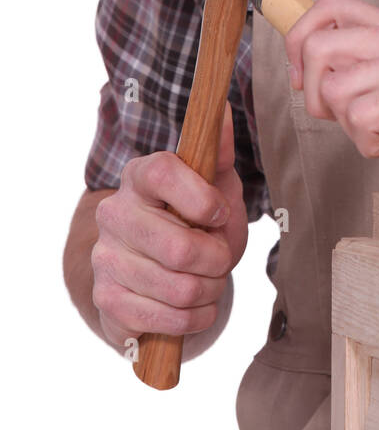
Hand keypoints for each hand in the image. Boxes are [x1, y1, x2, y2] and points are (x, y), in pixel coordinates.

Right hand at [91, 103, 247, 350]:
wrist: (161, 273)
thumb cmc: (195, 222)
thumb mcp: (215, 185)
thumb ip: (219, 151)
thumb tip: (224, 109)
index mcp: (140, 176)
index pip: (163, 173)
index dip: (201, 198)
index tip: (219, 213)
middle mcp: (114, 213)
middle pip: (179, 249)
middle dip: (217, 260)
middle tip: (219, 257)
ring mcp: (105, 258)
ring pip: (180, 289)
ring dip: (210, 291)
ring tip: (208, 280)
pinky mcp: (105, 300)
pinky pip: (167, 320)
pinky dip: (195, 318)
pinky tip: (194, 306)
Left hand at [285, 0, 378, 205]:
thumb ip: (369, 79)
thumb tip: (312, 81)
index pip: (330, 6)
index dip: (300, 43)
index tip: (306, 82)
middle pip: (319, 47)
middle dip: (318, 97)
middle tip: (353, 122)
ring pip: (336, 90)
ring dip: (353, 129)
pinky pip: (363, 117)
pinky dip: (373, 144)